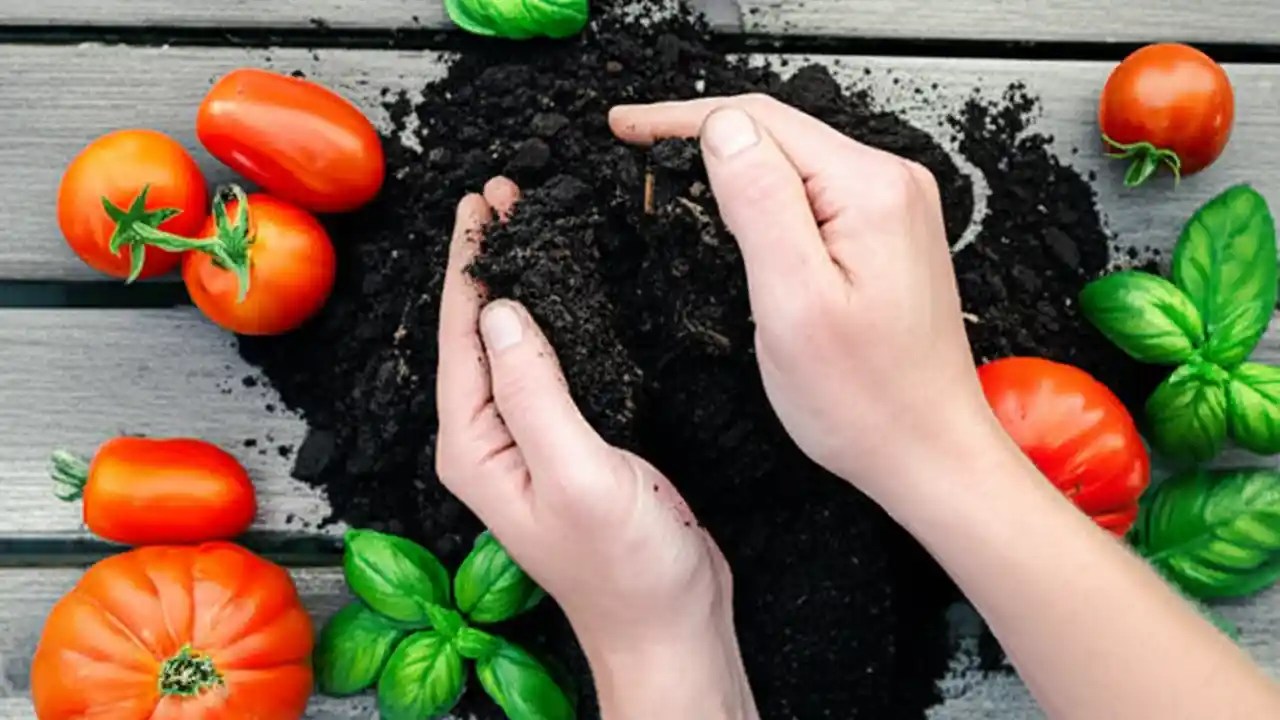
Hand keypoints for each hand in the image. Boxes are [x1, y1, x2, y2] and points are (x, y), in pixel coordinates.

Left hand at [435, 178, 757, 719]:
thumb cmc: (626, 567)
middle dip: (487, 260)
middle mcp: (492, 440)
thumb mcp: (578, 474)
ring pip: (512, 342)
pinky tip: (564, 290)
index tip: (479, 205)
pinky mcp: (569, 441)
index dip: (468, 265)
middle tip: (503, 195)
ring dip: (517, 280)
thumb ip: (535, 393)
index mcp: (477, 446)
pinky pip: (547, 364)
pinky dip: (552, 314)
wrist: (668, 621)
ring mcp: (529, 441)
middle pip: (478, 331)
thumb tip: (500, 312)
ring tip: (526, 223)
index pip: (461, 337)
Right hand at [609, 96, 997, 501]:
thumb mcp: (794, 303)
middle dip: (703, 133)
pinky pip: (814, 191)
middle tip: (636, 143)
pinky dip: (766, 192)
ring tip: (672, 166)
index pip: (760, 120)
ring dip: (734, 162)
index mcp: (870, 190)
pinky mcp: (888, 234)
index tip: (628, 128)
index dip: (682, 119)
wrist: (928, 452)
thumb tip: (723, 130)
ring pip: (794, 160)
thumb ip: (760, 206)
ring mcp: (894, 208)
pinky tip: (735, 204)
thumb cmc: (868, 400)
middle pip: (779, 131)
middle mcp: (892, 184)